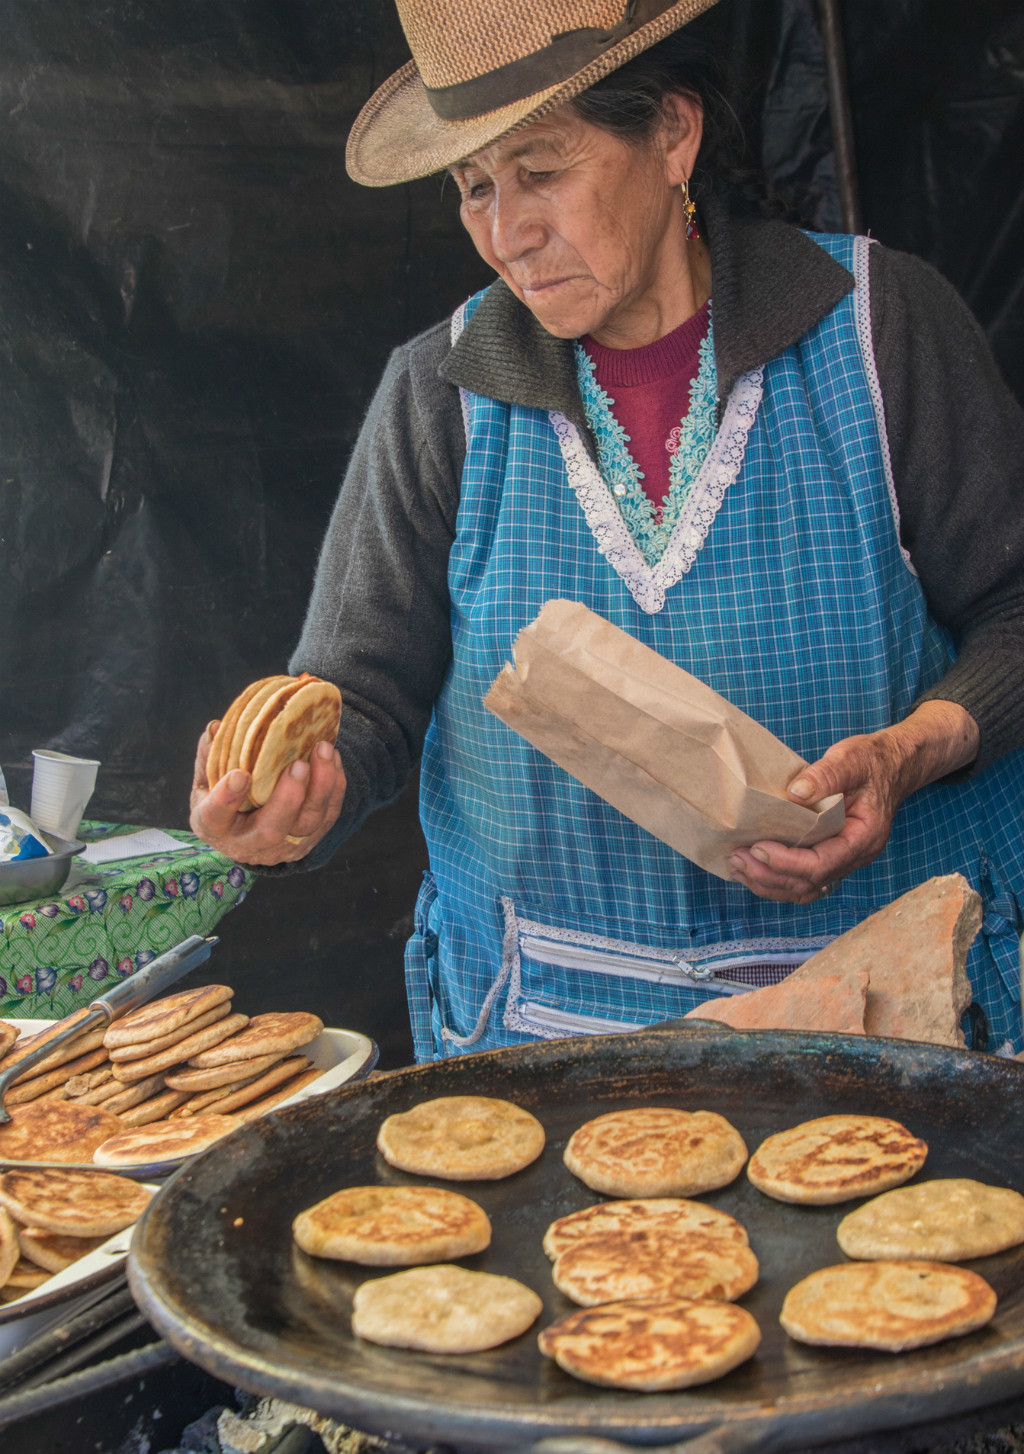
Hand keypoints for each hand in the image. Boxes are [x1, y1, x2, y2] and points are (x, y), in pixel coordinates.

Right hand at [189, 723, 346, 864]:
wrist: (246, 838)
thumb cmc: (223, 803)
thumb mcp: (205, 784)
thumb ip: (209, 757)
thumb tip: (217, 727)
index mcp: (216, 827)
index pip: (216, 816)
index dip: (227, 798)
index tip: (240, 775)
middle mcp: (251, 843)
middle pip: (272, 830)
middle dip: (289, 798)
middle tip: (299, 765)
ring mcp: (284, 846)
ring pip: (308, 823)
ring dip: (321, 786)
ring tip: (323, 751)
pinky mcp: (309, 840)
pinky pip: (328, 816)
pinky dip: (334, 787)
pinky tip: (333, 759)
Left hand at [727, 701, 978, 905]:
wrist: (890, 766)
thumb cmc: (871, 762)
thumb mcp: (851, 760)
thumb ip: (826, 775)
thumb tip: (795, 794)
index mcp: (864, 837)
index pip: (823, 864)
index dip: (788, 862)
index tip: (759, 847)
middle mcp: (855, 857)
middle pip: (809, 884)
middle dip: (770, 875)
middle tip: (737, 857)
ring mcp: (843, 860)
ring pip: (803, 889)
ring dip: (768, 882)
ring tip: (737, 864)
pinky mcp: (830, 856)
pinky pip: (803, 880)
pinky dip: (776, 878)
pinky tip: (753, 866)